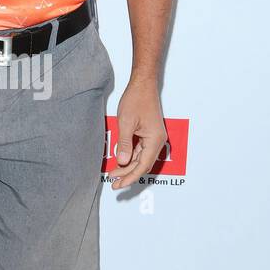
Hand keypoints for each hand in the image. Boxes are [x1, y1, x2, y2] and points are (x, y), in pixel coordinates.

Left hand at [110, 75, 167, 189]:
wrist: (143, 84)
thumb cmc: (136, 99)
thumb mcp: (126, 123)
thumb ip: (124, 144)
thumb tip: (122, 162)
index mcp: (155, 140)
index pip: (142, 166)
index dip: (130, 177)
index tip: (118, 185)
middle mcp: (157, 141)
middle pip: (142, 164)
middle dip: (127, 174)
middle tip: (113, 183)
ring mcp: (153, 138)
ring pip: (140, 158)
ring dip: (127, 167)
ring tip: (113, 174)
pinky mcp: (148, 134)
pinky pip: (139, 150)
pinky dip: (129, 157)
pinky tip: (119, 162)